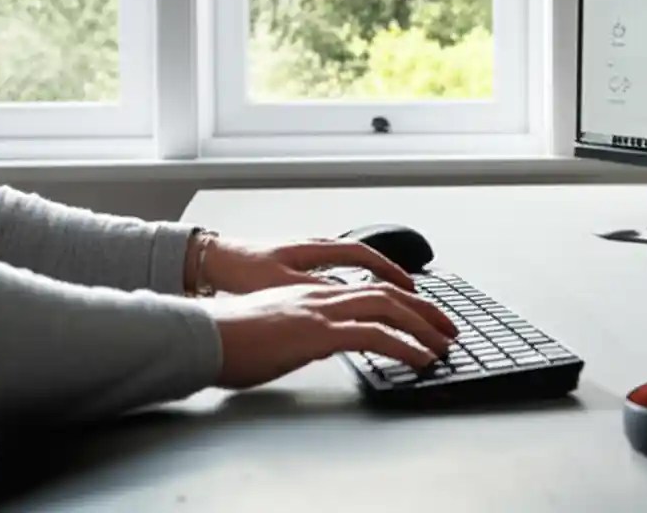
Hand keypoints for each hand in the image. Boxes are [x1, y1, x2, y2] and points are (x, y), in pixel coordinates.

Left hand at [189, 235, 414, 294]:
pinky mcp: (300, 270)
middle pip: (371, 263)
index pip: (368, 258)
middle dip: (399, 283)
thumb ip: (318, 292)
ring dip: (382, 285)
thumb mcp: (282, 284)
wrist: (211, 261)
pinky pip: (341, 273)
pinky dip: (360, 286)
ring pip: (357, 269)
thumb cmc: (241, 270)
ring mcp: (310, 258)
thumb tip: (351, 301)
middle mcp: (319, 250)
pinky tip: (361, 305)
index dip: (394, 275)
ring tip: (402, 305)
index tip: (413, 293)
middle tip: (421, 304)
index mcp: (318, 250)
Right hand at [208, 282, 458, 388]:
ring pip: (388, 308)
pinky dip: (405, 346)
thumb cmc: (224, 338)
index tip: (418, 312)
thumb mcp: (271, 327)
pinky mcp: (318, 332)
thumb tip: (310, 342)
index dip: (398, 298)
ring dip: (422, 327)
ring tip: (443, 345)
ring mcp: (321, 310)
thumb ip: (297, 329)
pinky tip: (421, 359)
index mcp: (309, 292)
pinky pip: (376, 336)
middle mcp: (320, 294)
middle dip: (423, 310)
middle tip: (446, 328)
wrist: (200, 335)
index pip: (365, 288)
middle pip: (387, 293)